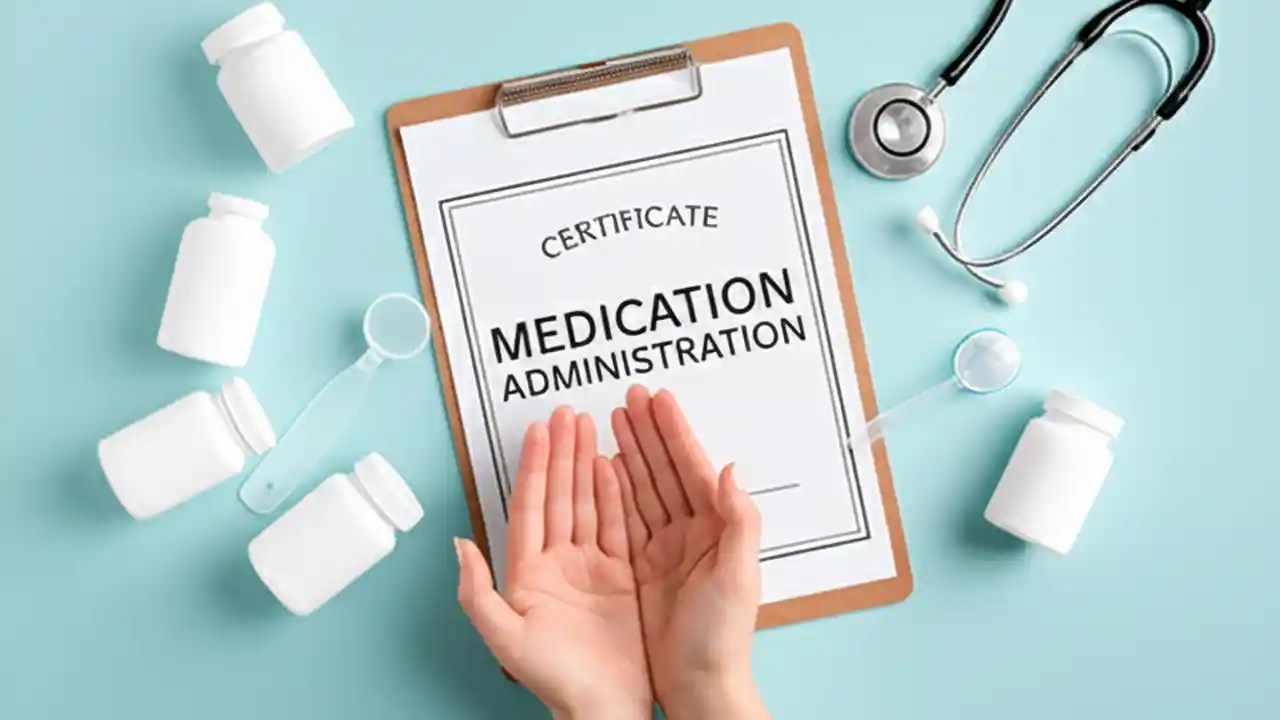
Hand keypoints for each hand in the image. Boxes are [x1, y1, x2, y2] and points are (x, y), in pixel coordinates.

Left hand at [456, 407, 651, 719]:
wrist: (604, 709)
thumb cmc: (556, 682)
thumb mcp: (507, 639)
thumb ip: (478, 592)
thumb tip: (460, 544)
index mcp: (528, 573)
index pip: (529, 505)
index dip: (533, 465)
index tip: (539, 430)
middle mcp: (557, 563)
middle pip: (557, 495)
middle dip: (561, 452)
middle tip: (567, 413)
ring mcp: (589, 568)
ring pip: (586, 503)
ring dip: (586, 463)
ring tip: (590, 426)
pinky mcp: (620, 577)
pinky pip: (617, 525)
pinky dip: (614, 494)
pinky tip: (613, 466)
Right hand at [610, 386, 769, 719]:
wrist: (699, 684)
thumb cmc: (723, 636)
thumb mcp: (740, 576)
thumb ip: (740, 520)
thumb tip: (729, 469)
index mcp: (718, 528)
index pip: (692, 468)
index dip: (675, 432)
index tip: (659, 399)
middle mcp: (692, 532)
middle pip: (665, 469)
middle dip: (649, 431)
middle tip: (631, 396)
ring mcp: (666, 548)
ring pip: (644, 487)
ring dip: (631, 452)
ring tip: (614, 419)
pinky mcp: (643, 567)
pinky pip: (626, 517)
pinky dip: (614, 490)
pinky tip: (602, 467)